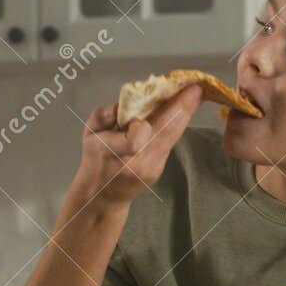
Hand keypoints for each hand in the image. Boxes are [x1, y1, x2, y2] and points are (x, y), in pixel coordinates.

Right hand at [72, 85, 201, 206]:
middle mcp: (137, 163)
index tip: (174, 94)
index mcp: (115, 151)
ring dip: (184, 116)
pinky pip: (169, 144)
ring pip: (172, 138)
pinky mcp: (158, 171)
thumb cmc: (94, 159)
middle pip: (165, 133)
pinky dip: (175, 126)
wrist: (101, 195)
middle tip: (196, 90)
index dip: (157, 113)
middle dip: (182, 109)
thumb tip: (121, 105)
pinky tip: (181, 112)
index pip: (141, 131)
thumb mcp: (88, 134)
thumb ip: (103, 116)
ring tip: (193, 96)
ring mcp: (151, 169)